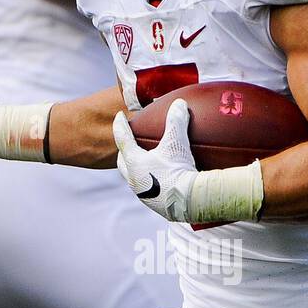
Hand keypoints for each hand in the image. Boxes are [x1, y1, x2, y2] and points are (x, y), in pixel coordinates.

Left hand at [113, 99, 198, 221]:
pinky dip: (150, 180)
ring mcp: (143, 194)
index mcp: (133, 162)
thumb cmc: (178, 170)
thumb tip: (179, 104)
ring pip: (134, 177)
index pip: (122, 139)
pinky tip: (160, 179)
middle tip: (130, 142)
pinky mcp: (155, 204)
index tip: (118, 117)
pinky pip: (147, 189)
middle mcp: (134, 179)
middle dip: (124, 150)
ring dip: (137, 168)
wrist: (188, 202)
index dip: (120, 126)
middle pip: (123, 161)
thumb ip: (176, 121)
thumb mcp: (176, 143)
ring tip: (146, 161)